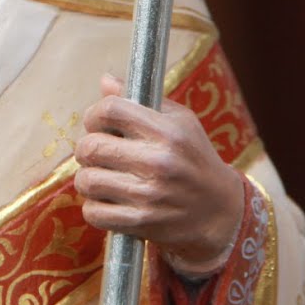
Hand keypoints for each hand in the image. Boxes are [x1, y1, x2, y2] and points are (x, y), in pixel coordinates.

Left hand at [73, 74, 242, 272]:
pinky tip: (109, 200)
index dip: (94, 114)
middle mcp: (158, 162)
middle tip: (96, 152)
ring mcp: (149, 195)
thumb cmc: (194, 159)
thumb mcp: (180, 122)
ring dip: (88, 178)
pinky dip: (94, 206)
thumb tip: (105, 80)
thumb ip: (140, 101)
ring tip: (102, 176)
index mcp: (168, 132)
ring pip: (87, 180)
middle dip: (86, 147)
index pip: (110, 110)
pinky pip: (93, 212)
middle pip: (91, 146)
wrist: (219, 211)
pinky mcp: (141, 223)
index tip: (97, 123)